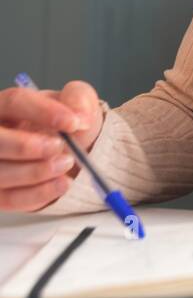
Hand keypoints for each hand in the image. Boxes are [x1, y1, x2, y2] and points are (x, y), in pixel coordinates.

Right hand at [0, 80, 104, 211]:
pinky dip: (38, 194)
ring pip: (0, 172)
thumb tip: (79, 117)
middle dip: (26, 147)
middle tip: (60, 147)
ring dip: (35, 172)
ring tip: (66, 164)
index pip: (14, 102)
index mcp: (7, 106)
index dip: (43, 112)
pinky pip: (9, 198)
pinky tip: (61, 184)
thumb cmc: (65, 126)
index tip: (73, 123)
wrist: (70, 155)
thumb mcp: (77, 102)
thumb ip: (78, 99)